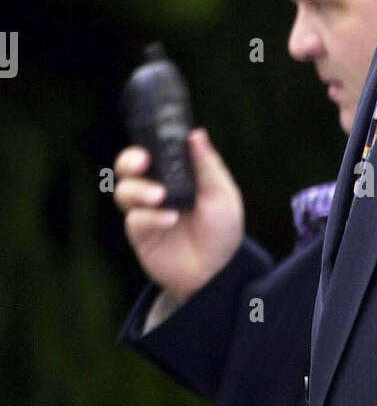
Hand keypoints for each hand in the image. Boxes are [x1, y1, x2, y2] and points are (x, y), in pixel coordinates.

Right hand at [114, 128, 243, 301]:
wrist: (215, 271)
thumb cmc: (221, 229)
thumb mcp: (222, 195)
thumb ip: (207, 166)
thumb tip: (196, 134)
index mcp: (176, 173)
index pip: (155, 149)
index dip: (149, 141)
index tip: (153, 139)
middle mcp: (157, 187)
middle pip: (128, 166)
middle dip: (129, 160)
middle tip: (141, 162)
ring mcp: (146, 210)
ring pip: (124, 190)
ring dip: (138, 190)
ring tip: (159, 196)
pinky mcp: (140, 232)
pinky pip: (135, 218)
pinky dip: (151, 217)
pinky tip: (169, 219)